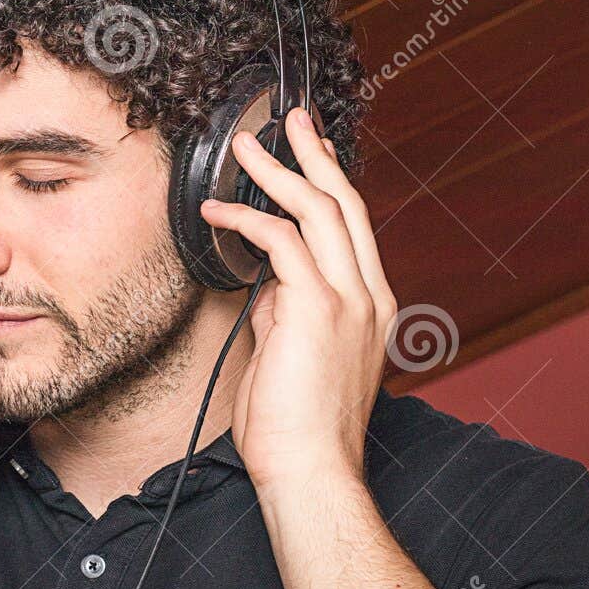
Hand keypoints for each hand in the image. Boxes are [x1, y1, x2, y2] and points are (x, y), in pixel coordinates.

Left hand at [199, 107, 396, 491]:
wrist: (310, 469)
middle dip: (315, 153)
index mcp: (371, 305)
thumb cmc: (296, 427)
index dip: (331, 182)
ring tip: (246, 143)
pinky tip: (217, 211)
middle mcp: (368, 295)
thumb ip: (286, 314)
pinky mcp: (317, 308)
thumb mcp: (293, 356)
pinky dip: (246, 218)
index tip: (311, 152)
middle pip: (345, 203)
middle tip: (290, 119)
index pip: (354, 227)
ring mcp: (349, 299)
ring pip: (319, 210)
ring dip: (278, 169)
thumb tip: (266, 287)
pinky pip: (281, 241)